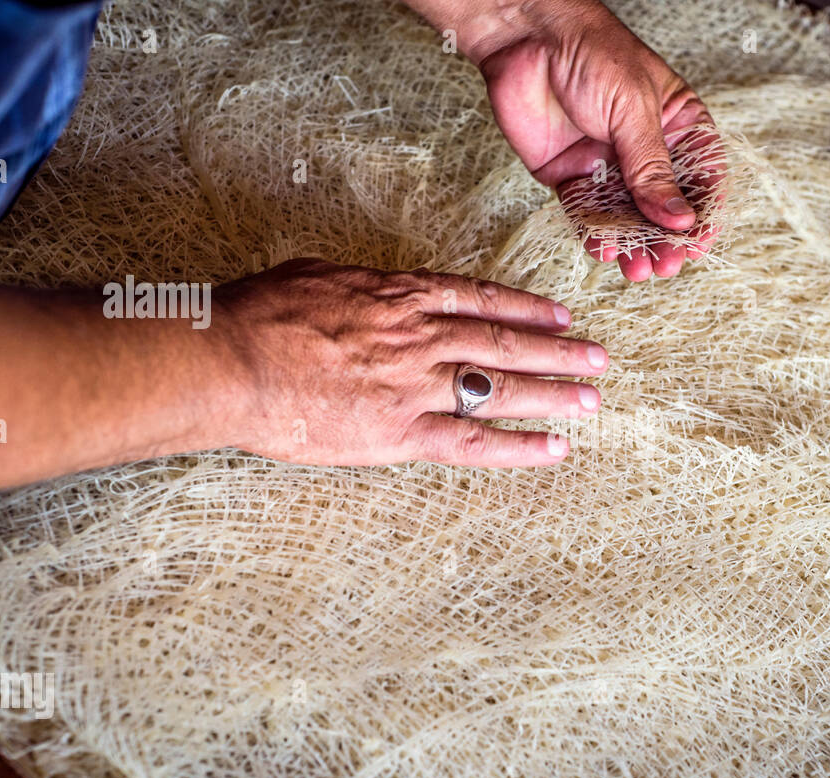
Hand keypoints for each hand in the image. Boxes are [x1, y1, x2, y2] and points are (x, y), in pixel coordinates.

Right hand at [216, 259, 606, 466]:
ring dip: (554, 393)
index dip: (525, 309)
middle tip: (600, 358)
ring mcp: (415, 386)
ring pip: (501, 388)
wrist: (229, 359)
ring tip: (592, 399)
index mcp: (399, 296)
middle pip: (505, 343)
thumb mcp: (317, 276)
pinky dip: (518, 446)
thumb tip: (377, 292)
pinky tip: (555, 449)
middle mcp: (420, 337)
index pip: (479, 301)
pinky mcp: (400, 433)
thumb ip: (361, 286)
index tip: (559, 316)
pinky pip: (473, 443)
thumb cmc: (258, 315)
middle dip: (559, 351)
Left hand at [406, 0, 717, 280]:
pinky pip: (589, 214)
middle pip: (664, 205)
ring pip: (628, 216)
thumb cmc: (590, 52)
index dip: (702, 214)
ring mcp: (609, 164)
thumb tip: (679, 221)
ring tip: (638, 269)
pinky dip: (596, 234)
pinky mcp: (572, 175)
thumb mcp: (633, 110)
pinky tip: (604, 249)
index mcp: (677, 124)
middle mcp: (646, 148)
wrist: (525, 38)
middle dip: (666, 238)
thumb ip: (652, 170)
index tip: (697, 244)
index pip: (702, 178)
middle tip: (665, 264)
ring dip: (634, 244)